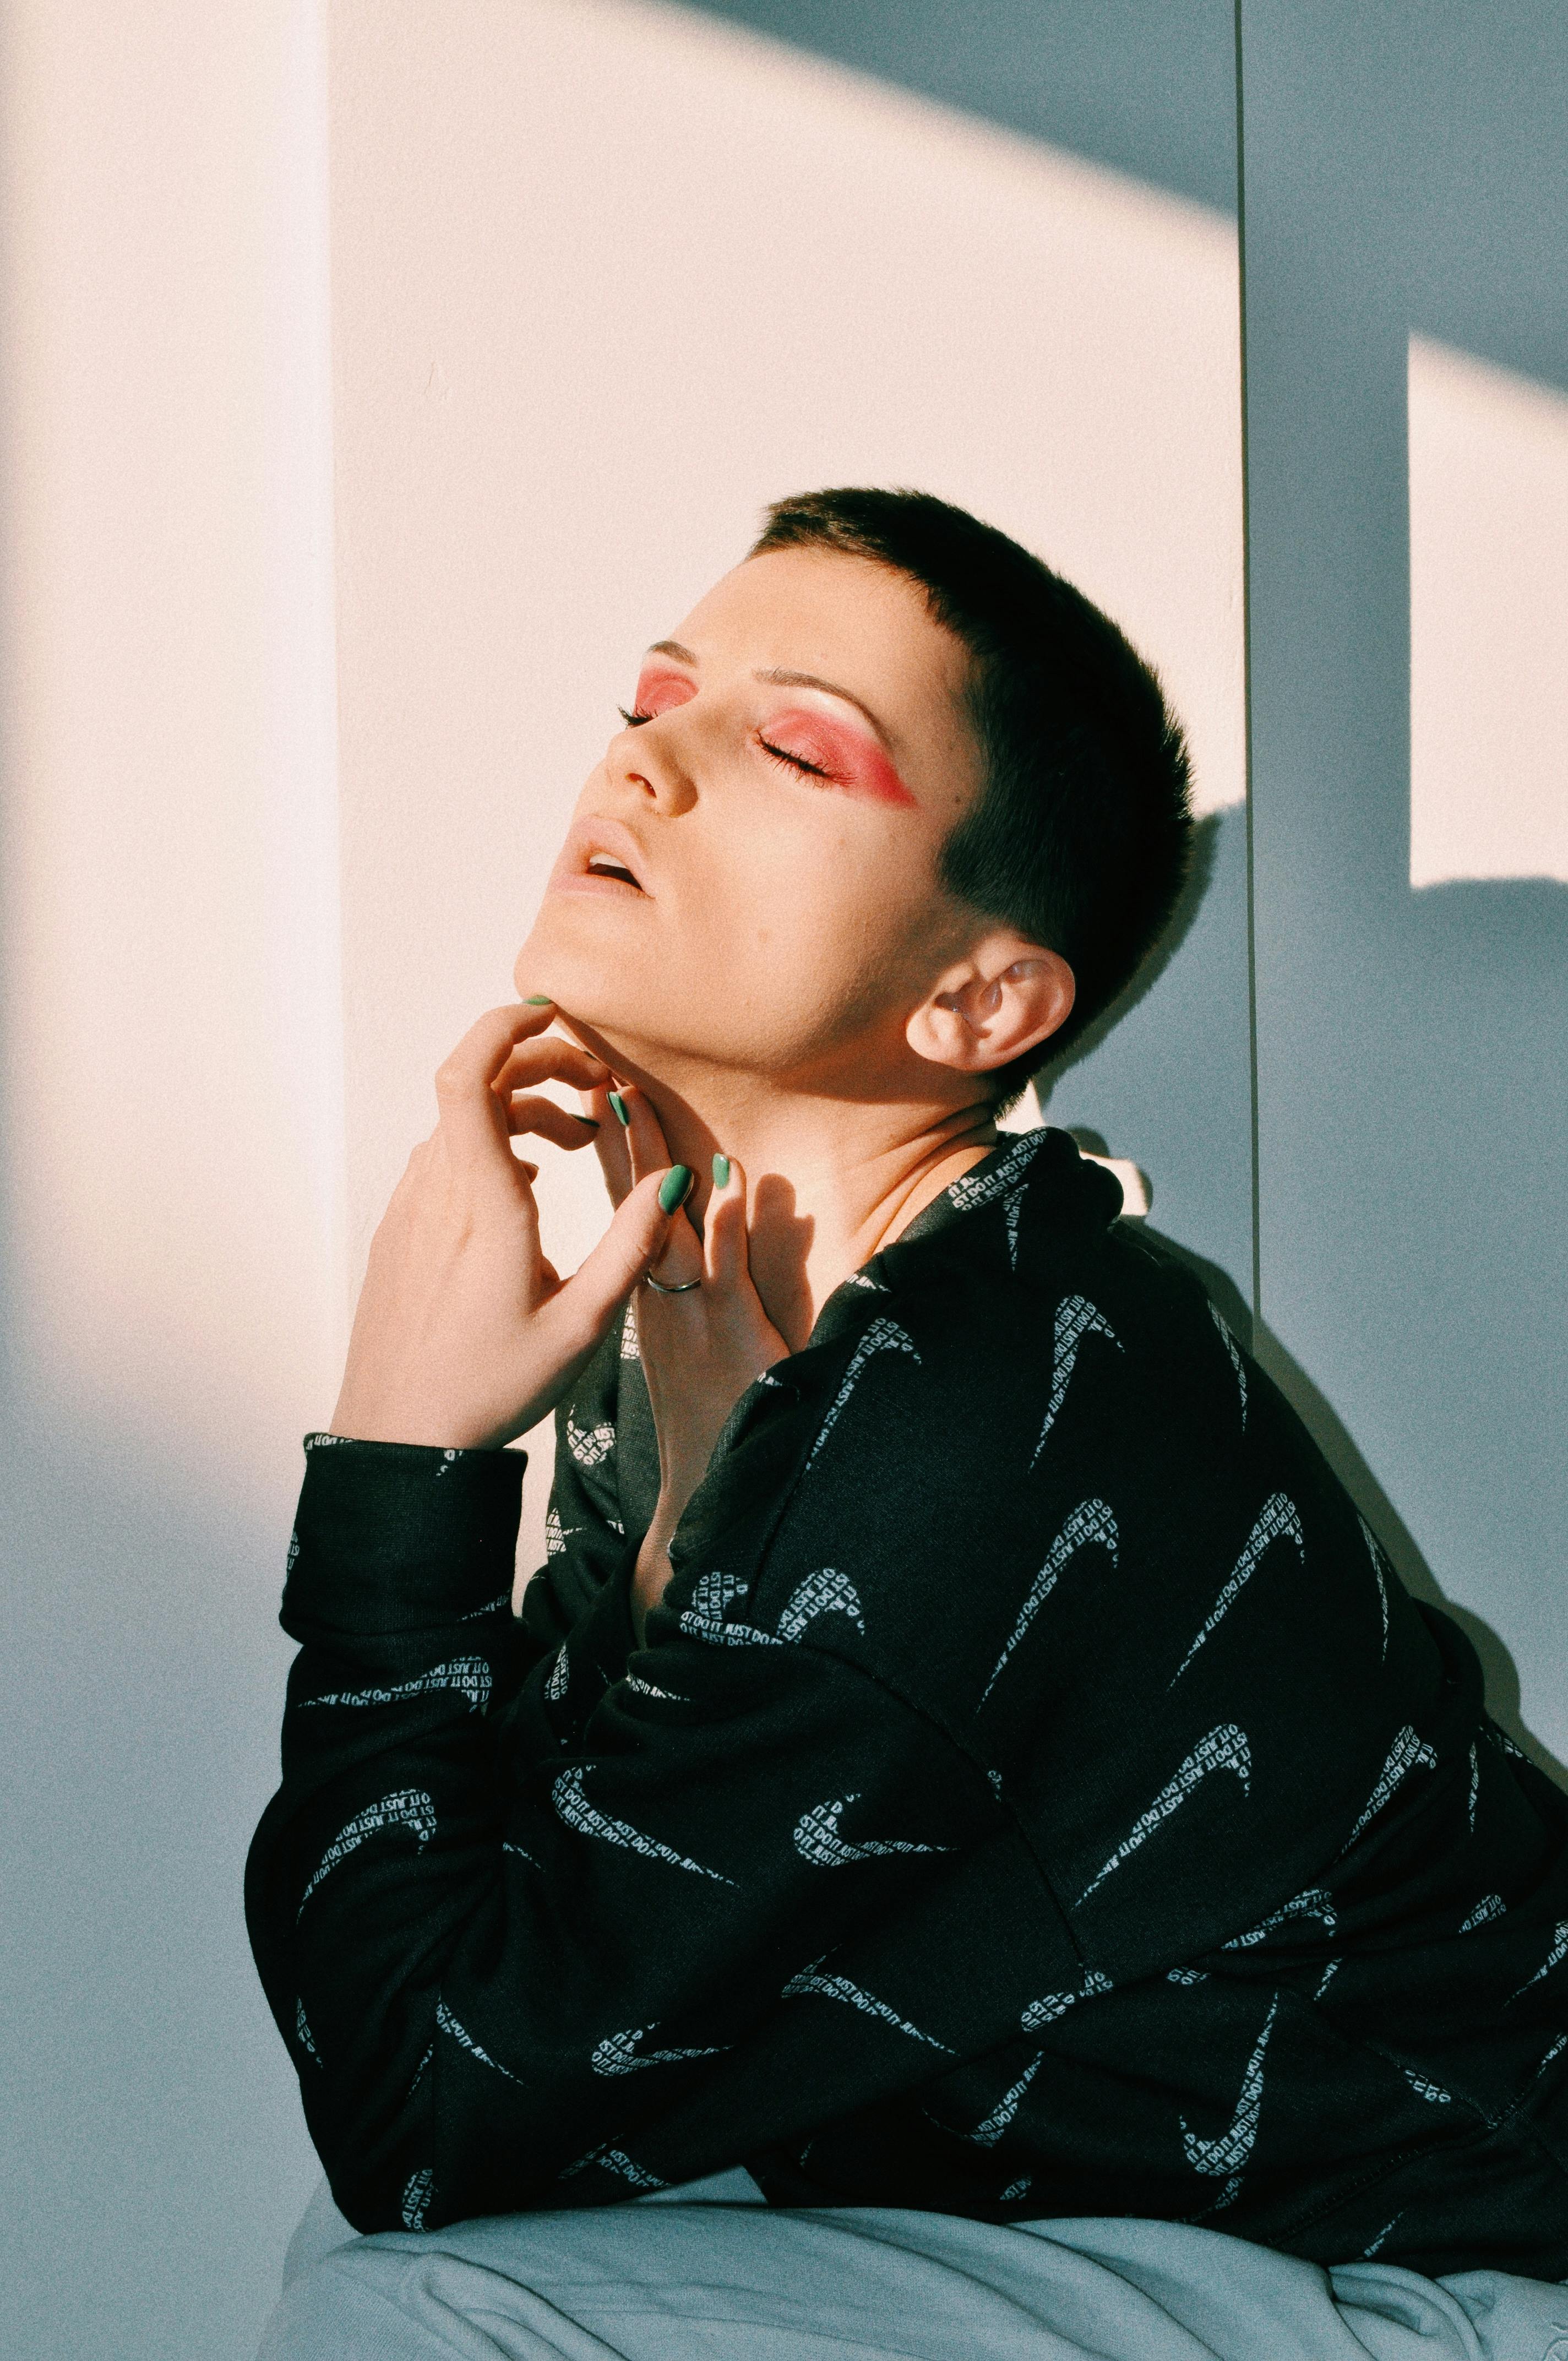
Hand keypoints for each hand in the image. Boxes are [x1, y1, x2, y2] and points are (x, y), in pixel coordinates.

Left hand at [328, 1003, 681, 1449]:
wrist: (401, 1440)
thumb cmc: (490, 1388)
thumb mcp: (583, 1322)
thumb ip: (633, 1244)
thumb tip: (677, 1178)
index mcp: (483, 1202)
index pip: (468, 1073)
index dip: (504, 1027)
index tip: (553, 1016)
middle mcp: (436, 1192)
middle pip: (473, 1084)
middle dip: (537, 1065)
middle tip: (596, 1088)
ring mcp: (411, 1210)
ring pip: (460, 1123)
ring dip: (519, 1111)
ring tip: (574, 1147)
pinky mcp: (401, 1232)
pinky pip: (443, 1159)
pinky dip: (491, 1146)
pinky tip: (527, 1188)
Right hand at [588, 1084, 787, 1635]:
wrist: (717, 1482)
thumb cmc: (710, 1408)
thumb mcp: (693, 1337)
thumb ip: (695, 1278)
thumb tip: (698, 1225)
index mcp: (650, 1289)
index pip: (625, 1205)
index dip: (613, 1150)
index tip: (595, 1090)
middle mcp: (664, 1291)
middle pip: (635, 1201)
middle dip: (617, 1138)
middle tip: (595, 1072)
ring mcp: (695, 1308)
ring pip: (670, 1223)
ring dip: (653, 1164)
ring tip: (632, 1103)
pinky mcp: (733, 1328)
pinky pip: (727, 1268)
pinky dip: (726, 1224)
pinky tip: (726, 1180)